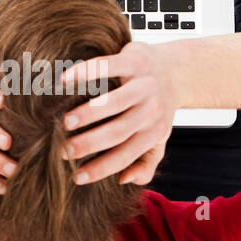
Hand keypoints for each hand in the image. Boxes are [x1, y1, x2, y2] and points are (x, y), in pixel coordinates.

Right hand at [58, 41, 176, 185]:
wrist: (177, 71)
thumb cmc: (158, 109)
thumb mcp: (158, 139)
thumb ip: (145, 164)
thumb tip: (123, 180)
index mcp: (153, 132)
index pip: (126, 155)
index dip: (101, 168)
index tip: (76, 177)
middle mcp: (151, 109)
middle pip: (118, 131)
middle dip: (89, 144)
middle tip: (64, 151)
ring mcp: (143, 84)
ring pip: (115, 101)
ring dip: (88, 113)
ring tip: (65, 123)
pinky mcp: (135, 60)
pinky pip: (108, 66)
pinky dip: (85, 72)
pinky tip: (65, 80)